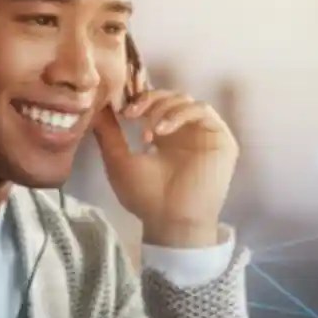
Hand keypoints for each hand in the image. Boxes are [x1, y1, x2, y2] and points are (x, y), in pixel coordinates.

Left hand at [92, 90, 237, 246]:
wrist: (169, 221)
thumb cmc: (146, 197)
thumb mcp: (119, 161)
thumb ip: (109, 134)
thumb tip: (96, 109)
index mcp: (165, 135)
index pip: (156, 102)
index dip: (139, 99)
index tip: (121, 111)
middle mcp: (186, 132)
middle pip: (171, 96)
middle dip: (150, 100)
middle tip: (132, 113)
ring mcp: (204, 134)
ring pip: (186, 100)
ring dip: (164, 107)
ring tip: (149, 130)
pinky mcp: (221, 139)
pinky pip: (204, 111)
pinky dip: (181, 113)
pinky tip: (163, 130)